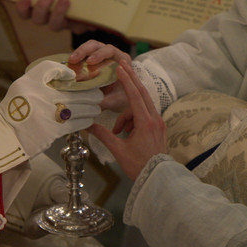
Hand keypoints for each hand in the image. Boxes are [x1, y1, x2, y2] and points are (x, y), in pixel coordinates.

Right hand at [0, 59, 101, 156]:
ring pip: (79, 109)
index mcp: (33, 83)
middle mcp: (41, 97)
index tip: (86, 77)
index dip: (75, 74)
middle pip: (75, 92)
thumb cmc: (16, 107)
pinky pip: (75, 124)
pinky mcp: (52, 131)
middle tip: (99, 94)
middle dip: (91, 94)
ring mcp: (48, 115)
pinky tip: (90, 119)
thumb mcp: (24, 84)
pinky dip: (85, 120)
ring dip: (91, 108)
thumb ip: (45, 73)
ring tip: (96, 107)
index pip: (56, 71)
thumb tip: (71, 73)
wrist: (6, 134)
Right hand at [14, 0, 90, 33]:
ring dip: (58, 13)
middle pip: (38, 19)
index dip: (22, 7)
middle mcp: (48, 15)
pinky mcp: (79, 24)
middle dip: (41, 7)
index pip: (24, 10)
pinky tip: (89, 15)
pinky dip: (83, 22)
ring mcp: (63, 21)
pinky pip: (79, 27)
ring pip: (55, 25)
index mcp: (38, 3)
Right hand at [69, 40, 134, 117]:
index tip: (90, 62)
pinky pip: (82, 55)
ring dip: (78, 53)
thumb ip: (107, 100)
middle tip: (73, 60)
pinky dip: (75, 59)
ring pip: (88, 48)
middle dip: (84, 51)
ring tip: (70, 61)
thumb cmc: (120, 97)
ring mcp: (99, 55)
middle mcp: (110, 54)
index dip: (100, 54)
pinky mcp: (90, 59)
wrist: (119, 97)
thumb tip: (92, 101)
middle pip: (96, 46)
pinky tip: (69, 66)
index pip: (110, 51)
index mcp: (122, 59)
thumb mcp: (116, 100)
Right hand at [88, 62, 167, 180]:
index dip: (127, 81)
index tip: (120, 68)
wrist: (157, 178)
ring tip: (118, 130)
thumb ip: (103, 134)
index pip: (135, 96)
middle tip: (122, 67)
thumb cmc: (138, 166)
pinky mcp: (159, 128)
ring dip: (128, 113)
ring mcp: (159, 123)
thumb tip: (87, 125)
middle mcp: (155, 120)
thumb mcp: (118, 150)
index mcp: (146, 123)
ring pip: (142, 106)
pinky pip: (145, 115)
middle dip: (131, 81)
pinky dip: (134, 119)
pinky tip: (126, 133)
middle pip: (143, 94)